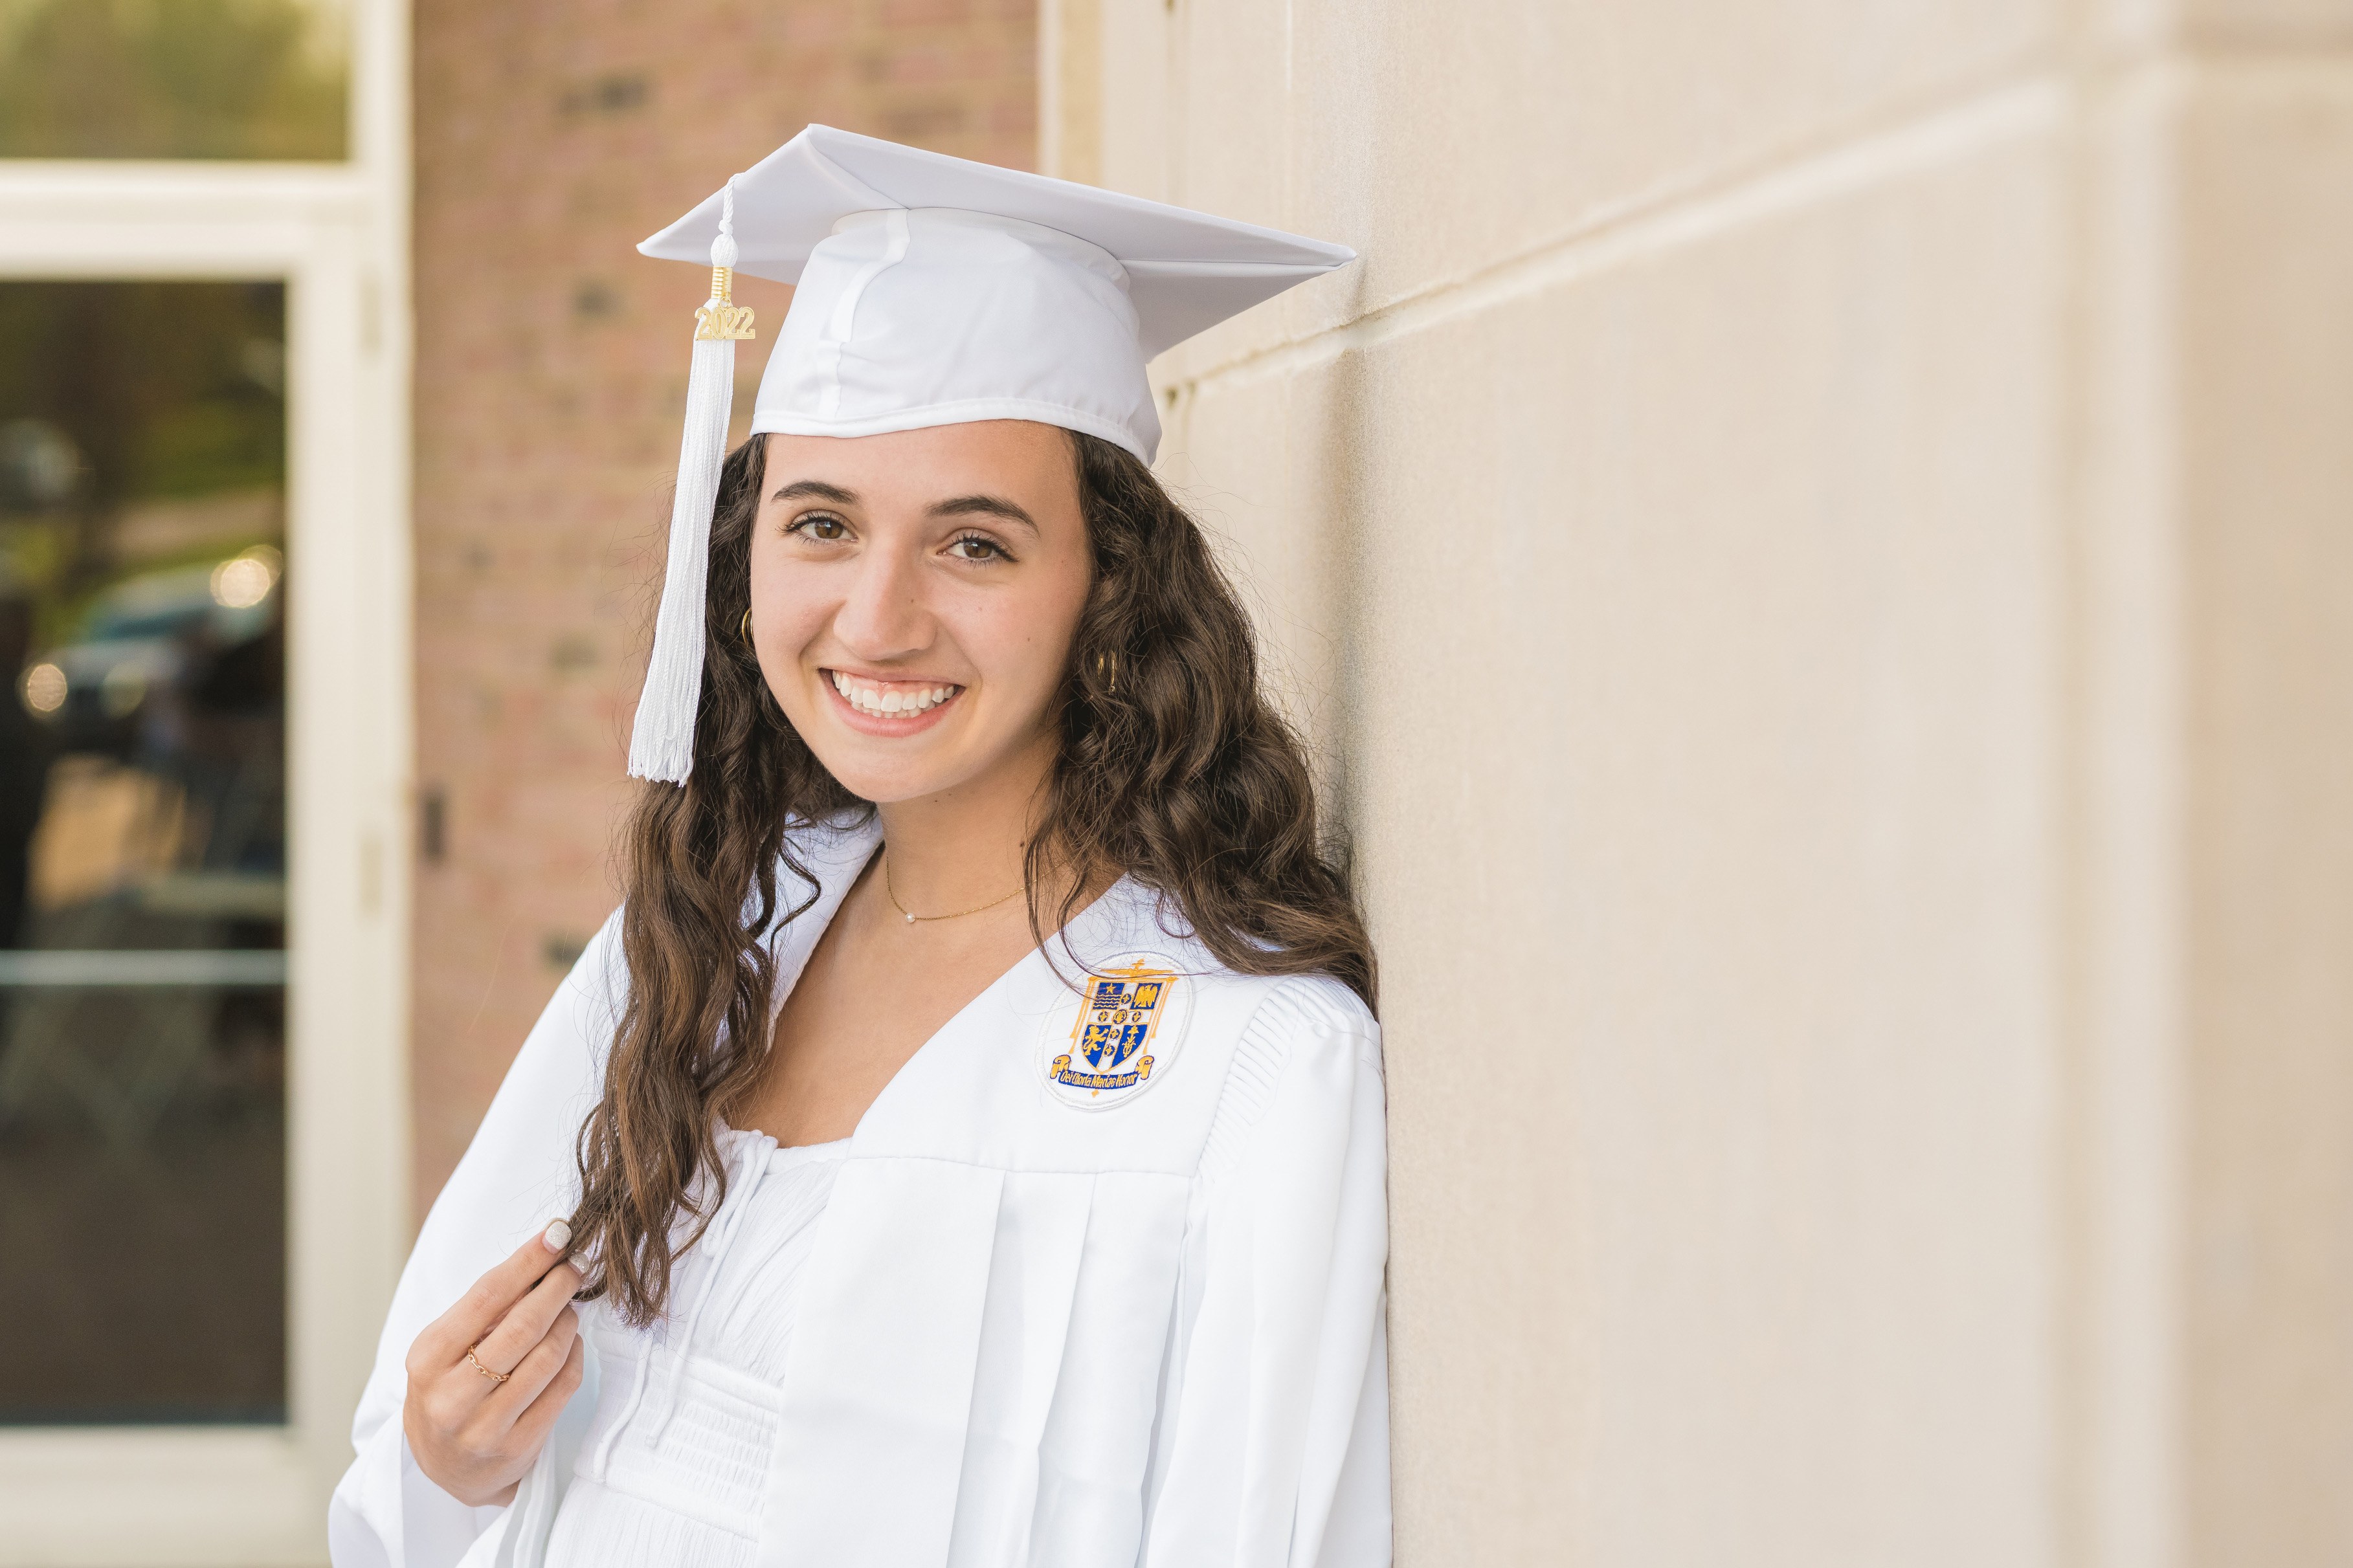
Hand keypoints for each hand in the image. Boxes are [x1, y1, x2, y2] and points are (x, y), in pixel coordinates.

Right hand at [402, 1221, 585, 1507]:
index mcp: (428, 1358)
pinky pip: (563, 1388)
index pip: (485, 1296)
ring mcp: (484, 1427)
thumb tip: (543, 1258)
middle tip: (576, 1266)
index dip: (528, 1261)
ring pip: (548, 1357)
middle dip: (558, 1287)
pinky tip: (571, 1343)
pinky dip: (574, 1356)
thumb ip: (485, 1309)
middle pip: (522, 1326)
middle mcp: (451, 1395)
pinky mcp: (516, 1448)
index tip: (559, 1234)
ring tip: (570, 1307)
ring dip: (569, 1322)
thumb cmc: (451, 1388)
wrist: (446, 1467)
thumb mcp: (447, 1347)